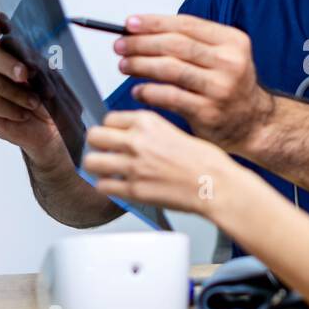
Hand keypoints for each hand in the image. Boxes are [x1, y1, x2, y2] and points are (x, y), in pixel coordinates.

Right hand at [0, 13, 62, 165]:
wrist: (52, 130)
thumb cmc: (51, 100)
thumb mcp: (51, 79)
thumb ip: (37, 67)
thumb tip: (27, 64)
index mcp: (8, 48)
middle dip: (7, 63)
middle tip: (26, 75)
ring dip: (14, 92)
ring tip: (34, 103)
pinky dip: (10, 108)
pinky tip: (24, 114)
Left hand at [83, 110, 236, 214]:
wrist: (217, 184)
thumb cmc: (206, 161)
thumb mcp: (176, 130)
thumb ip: (150, 131)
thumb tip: (133, 136)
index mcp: (148, 122)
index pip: (109, 118)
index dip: (111, 128)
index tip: (114, 135)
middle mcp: (137, 141)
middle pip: (94, 136)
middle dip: (97, 145)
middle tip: (104, 151)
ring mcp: (133, 166)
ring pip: (91, 162)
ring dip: (97, 166)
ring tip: (106, 170)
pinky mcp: (134, 190)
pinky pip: (103, 186)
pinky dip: (107, 187)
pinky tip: (117, 186)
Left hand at [112, 14, 275, 152]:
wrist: (254, 123)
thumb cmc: (231, 87)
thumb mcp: (224, 56)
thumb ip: (193, 42)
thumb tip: (145, 31)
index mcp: (233, 42)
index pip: (186, 25)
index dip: (154, 22)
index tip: (130, 24)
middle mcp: (229, 62)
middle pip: (175, 45)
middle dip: (141, 43)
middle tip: (120, 45)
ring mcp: (220, 88)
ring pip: (170, 69)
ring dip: (140, 65)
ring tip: (124, 65)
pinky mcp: (208, 111)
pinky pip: (169, 97)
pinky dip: (148, 92)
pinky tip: (138, 91)